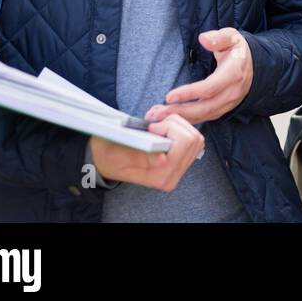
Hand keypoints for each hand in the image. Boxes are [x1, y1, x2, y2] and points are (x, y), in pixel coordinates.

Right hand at [90, 115, 204, 190]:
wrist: (105, 161)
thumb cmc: (107, 153)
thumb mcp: (116, 152)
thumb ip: (139, 156)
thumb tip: (163, 159)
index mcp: (158, 177)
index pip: (184, 144)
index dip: (169, 127)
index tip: (150, 127)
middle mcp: (172, 177)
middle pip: (193, 139)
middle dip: (175, 124)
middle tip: (153, 125)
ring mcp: (178, 170)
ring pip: (196, 138)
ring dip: (178, 125)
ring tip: (156, 127)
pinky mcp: (181, 162)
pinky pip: (193, 139)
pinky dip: (180, 128)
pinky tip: (162, 130)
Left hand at [145, 28, 253, 124]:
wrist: (256, 66)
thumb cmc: (238, 51)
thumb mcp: (231, 37)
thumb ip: (218, 38)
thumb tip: (203, 38)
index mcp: (233, 74)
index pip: (209, 88)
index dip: (189, 93)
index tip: (169, 96)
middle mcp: (232, 92)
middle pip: (205, 107)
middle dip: (180, 112)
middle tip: (156, 113)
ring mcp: (228, 103)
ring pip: (204, 115)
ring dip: (180, 118)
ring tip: (158, 117)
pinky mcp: (223, 109)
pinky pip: (205, 117)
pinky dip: (188, 120)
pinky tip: (171, 118)